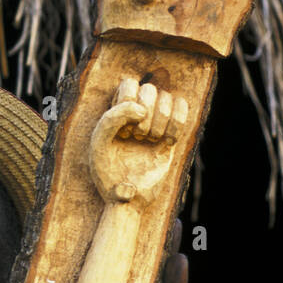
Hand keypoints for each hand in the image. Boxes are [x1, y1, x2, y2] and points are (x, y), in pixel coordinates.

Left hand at [90, 78, 187, 206]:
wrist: (126, 198)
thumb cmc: (107, 171)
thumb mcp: (99, 142)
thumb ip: (112, 119)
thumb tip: (141, 109)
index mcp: (117, 111)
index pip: (129, 84)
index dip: (128, 102)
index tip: (120, 130)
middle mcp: (136, 114)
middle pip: (150, 88)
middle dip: (145, 112)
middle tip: (136, 137)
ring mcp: (155, 124)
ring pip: (168, 98)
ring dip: (160, 120)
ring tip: (149, 140)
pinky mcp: (172, 136)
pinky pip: (183, 111)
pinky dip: (177, 124)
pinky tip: (167, 142)